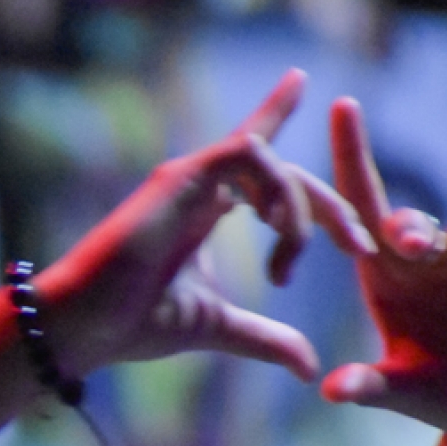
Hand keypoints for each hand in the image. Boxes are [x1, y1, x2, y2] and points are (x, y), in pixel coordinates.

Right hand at [39, 69, 374, 380]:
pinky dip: (278, 192)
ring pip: (273, 161)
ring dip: (304, 207)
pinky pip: (251, 156)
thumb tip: (308, 366)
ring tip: (308, 252)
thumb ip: (264, 339)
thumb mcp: (219, 329)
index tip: (301, 79)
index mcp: (206, 211)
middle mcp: (200, 187)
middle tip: (359, 246)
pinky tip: (283, 236)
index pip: (252, 159)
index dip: (275, 113)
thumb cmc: (134, 325)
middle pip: (284, 172)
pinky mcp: (183, 176)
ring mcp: (191, 177)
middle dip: (328, 207)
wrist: (87, 326)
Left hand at [320, 97, 446, 445]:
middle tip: (409, 245)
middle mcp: (426, 262)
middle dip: (410, 227)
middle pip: (410, 219)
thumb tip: (331, 391)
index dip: (352, 157)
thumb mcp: (409, 393)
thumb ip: (373, 387)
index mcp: (386, 279)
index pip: (362, 209)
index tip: (341, 105)